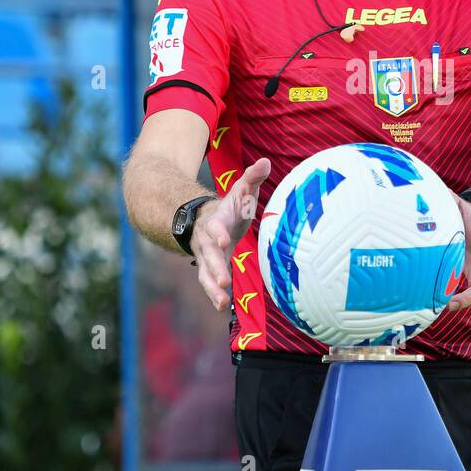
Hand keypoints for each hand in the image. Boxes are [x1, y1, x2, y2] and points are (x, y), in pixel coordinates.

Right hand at [191, 158, 270, 310]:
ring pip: (205, 273)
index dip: (219, 233)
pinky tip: (222, 308)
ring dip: (212, 287)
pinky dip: (214, 295)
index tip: (224, 240)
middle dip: (215, 266)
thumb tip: (265, 162)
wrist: (204, 219)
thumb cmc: (231, 207)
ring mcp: (205, 257)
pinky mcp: (209, 270)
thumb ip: (252, 178)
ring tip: (222, 300)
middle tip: (223, 280)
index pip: (215, 226)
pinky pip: (209, 284)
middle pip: (209, 254)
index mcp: (216, 221)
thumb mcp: (241, 191)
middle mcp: (207, 241)